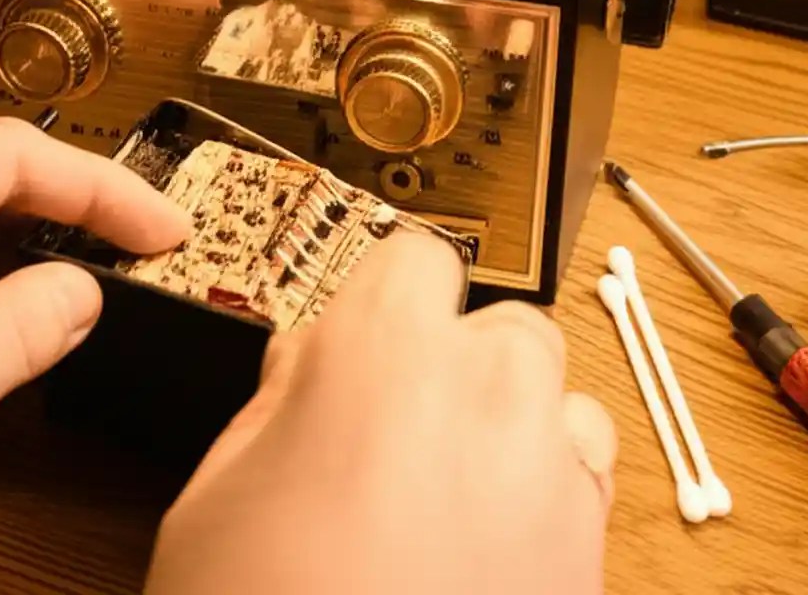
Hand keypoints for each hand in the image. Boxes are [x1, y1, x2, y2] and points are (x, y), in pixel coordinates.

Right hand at [145, 234, 616, 593]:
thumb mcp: (217, 494)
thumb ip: (276, 402)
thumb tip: (307, 362)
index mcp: (384, 359)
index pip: (414, 258)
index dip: (380, 295)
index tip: (360, 327)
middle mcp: (489, 399)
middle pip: (497, 324)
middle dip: (448, 357)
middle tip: (386, 421)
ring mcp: (553, 476)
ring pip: (551, 393)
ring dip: (503, 418)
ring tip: (437, 487)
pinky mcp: (589, 548)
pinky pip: (583, 471)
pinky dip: (541, 481)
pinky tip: (477, 537)